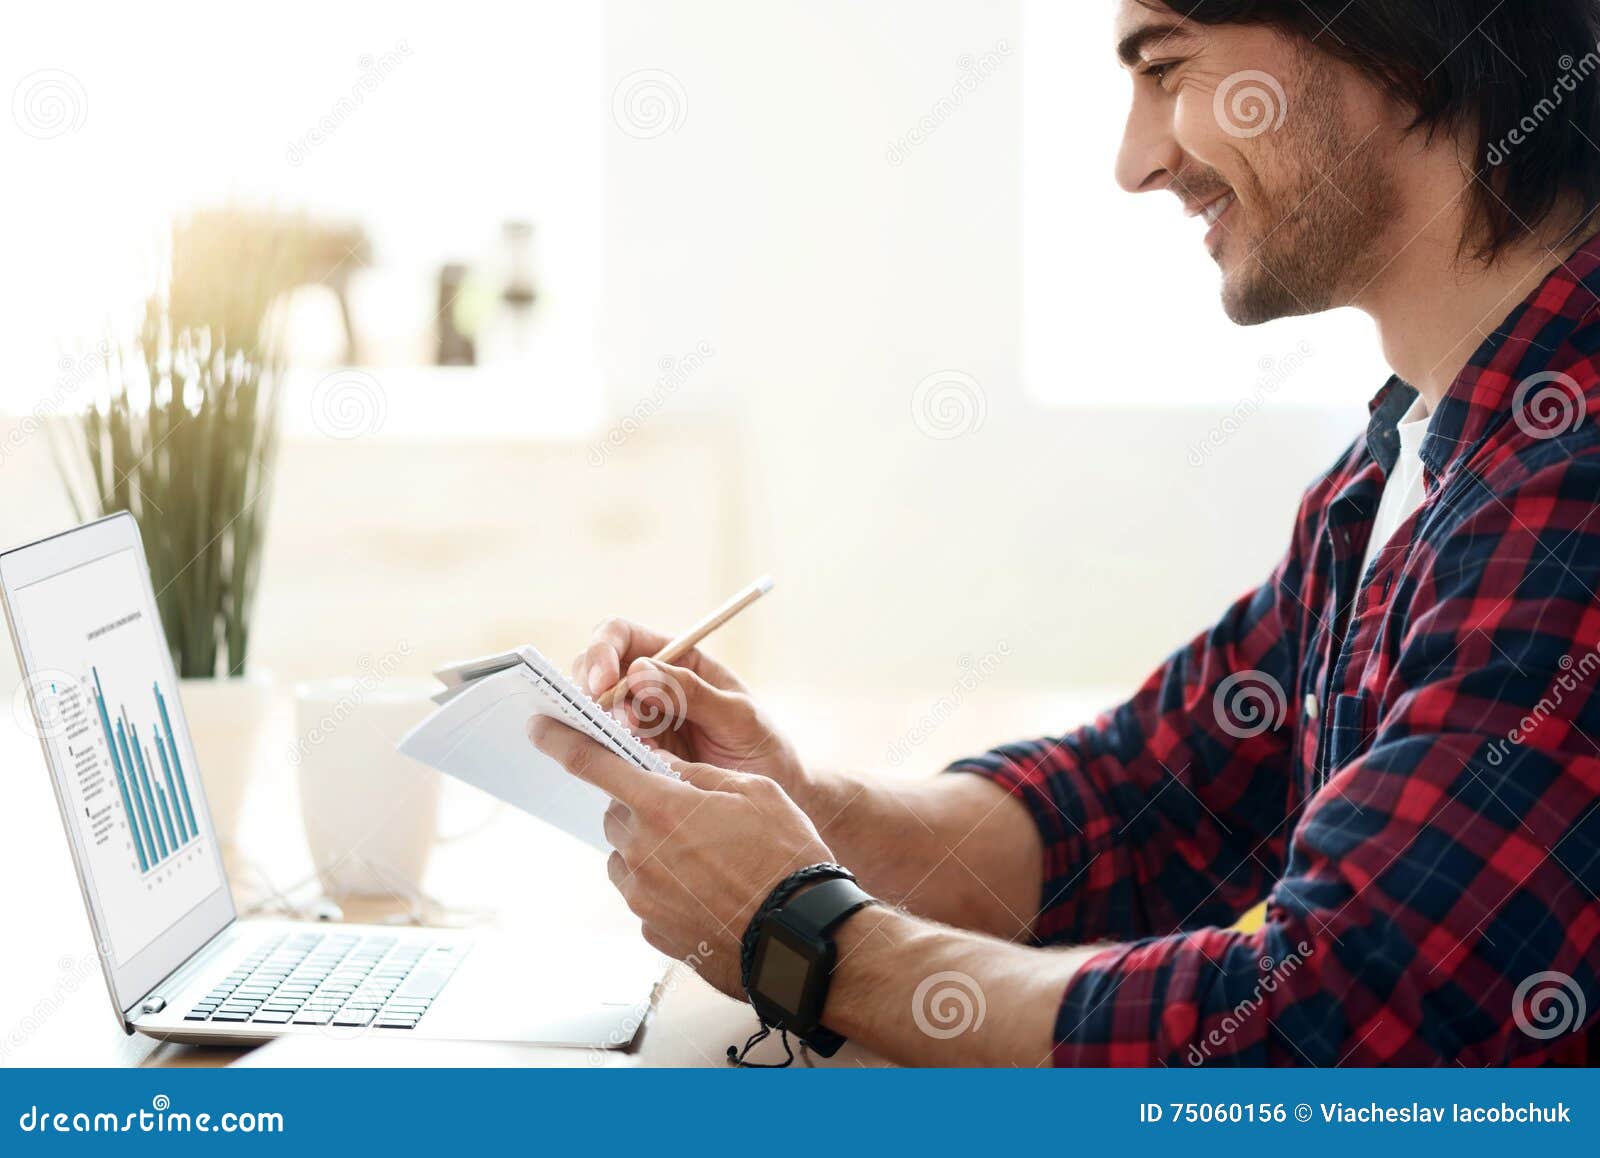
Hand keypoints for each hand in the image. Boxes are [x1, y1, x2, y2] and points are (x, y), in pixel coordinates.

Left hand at [528, 715, 834, 998]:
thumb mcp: (752, 791)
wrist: (800, 935)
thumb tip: (663, 768)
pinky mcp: (652, 930)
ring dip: (652, 848)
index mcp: (660, 806)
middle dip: (643, 806)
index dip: (560, 741)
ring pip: (628, 855)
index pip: (592, 764)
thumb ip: (696, 776)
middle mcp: (640, 851)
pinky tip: (707, 890)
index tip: (540, 729)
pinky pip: (645, 894)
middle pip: (617, 813)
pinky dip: (666, 886)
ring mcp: (642, 895)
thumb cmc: (785, 857)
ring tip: (706, 858)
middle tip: (690, 814)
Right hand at [573, 617, 808, 801]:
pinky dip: (602, 753)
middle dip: (591, 690)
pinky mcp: (634, 757)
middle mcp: (650, 687)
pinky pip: (603, 749)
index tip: (604, 682)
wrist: (776, 795)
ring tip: (625, 743)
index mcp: (677, 661)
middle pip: (594, 670)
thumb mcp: (738, 717)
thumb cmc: (764, 747)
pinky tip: (621, 764)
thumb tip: (638, 671)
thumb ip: (692, 693)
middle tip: (607, 721)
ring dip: (596, 724)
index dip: (603, 650)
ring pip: (593, 711)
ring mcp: (639, 723)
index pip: (622, 636)